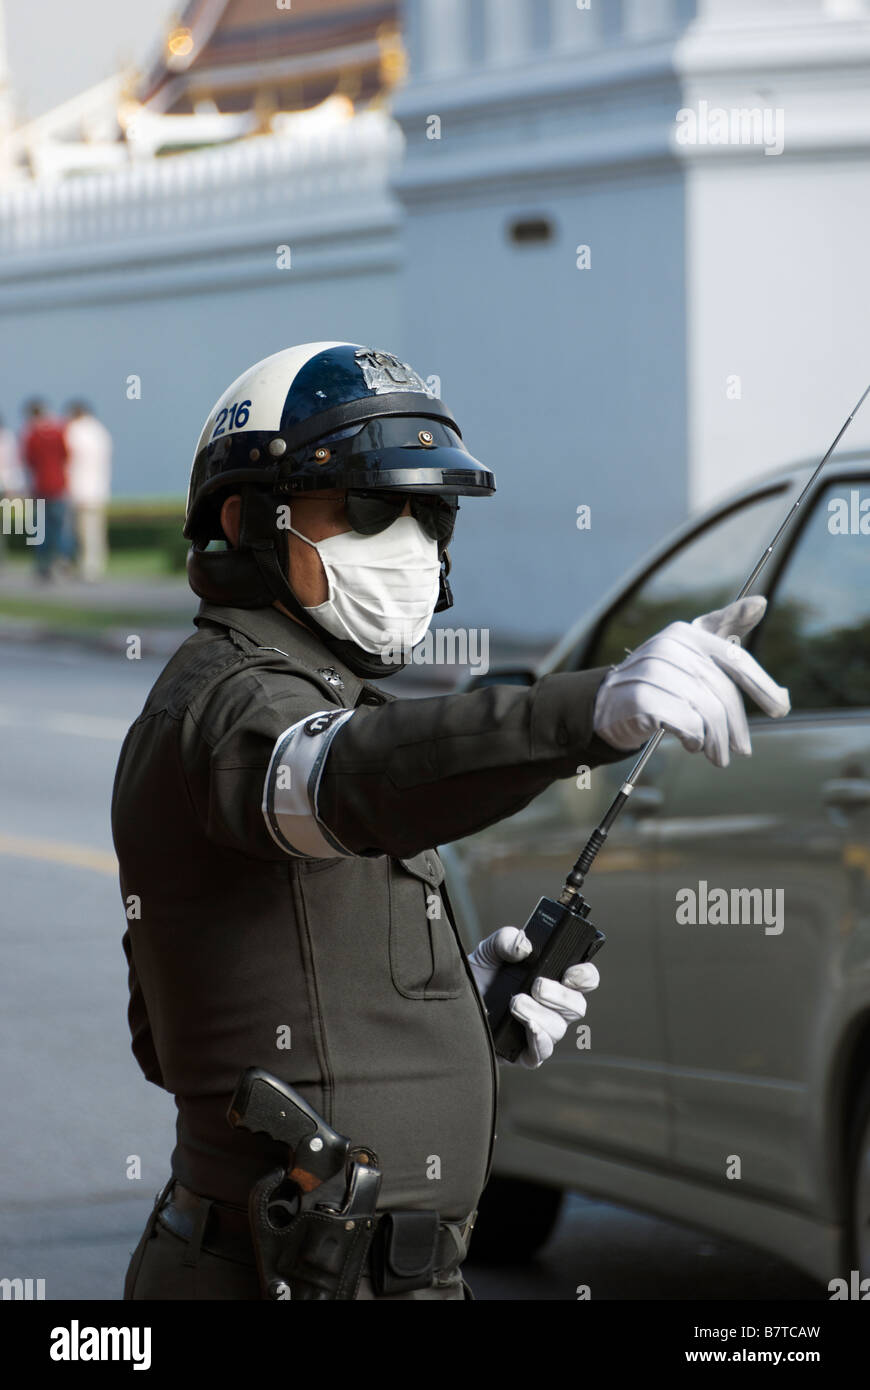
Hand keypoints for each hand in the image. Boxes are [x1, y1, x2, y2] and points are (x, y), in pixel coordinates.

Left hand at [468, 926, 599, 1068]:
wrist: (453, 1001)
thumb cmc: (478, 977)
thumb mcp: (489, 950)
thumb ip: (507, 939)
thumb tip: (524, 945)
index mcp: (552, 979)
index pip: (584, 979)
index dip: (585, 976)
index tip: (571, 973)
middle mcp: (551, 1007)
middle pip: (577, 1007)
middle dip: (561, 995)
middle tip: (537, 985)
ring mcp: (539, 1030)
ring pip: (559, 1029)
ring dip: (540, 1014)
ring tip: (515, 1003)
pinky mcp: (523, 1053)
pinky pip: (541, 1053)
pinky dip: (539, 1040)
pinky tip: (528, 1026)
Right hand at [592, 596, 789, 767]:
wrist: (606, 705)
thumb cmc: (657, 680)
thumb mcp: (690, 650)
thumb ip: (725, 627)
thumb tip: (761, 602)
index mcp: (685, 633)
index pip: (735, 660)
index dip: (762, 686)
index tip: (781, 708)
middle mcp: (668, 647)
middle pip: (723, 692)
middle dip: (736, 726)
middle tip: (742, 748)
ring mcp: (652, 672)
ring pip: (708, 712)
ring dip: (717, 740)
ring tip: (716, 753)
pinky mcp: (642, 699)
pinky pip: (687, 724)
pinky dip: (694, 740)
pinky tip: (690, 743)